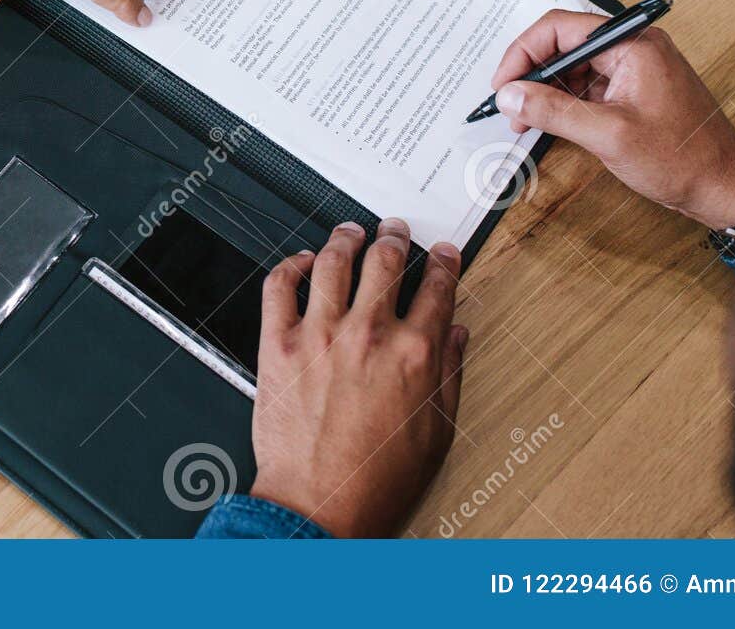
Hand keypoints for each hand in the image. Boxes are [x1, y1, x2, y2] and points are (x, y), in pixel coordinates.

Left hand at [250, 220, 467, 537]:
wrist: (320, 505)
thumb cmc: (376, 480)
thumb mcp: (436, 431)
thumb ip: (449, 374)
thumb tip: (456, 335)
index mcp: (413, 355)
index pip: (437, 289)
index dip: (444, 264)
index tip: (444, 253)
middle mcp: (368, 335)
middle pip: (386, 262)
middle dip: (395, 238)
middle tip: (395, 230)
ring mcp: (319, 335)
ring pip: (334, 262)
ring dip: (346, 239)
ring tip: (351, 231)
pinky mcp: (278, 345)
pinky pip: (280, 286)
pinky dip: (291, 265)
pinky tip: (301, 260)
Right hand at [490, 9, 734, 229]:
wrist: (724, 186)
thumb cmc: (681, 159)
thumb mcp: (608, 135)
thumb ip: (554, 111)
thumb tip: (509, 96)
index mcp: (633, 45)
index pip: (561, 28)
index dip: (523, 53)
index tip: (503, 84)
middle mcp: (633, 48)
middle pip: (564, 44)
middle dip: (531, 74)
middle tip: (508, 105)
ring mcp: (634, 69)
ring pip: (572, 66)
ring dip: (544, 90)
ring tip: (523, 120)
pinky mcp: (632, 90)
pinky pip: (587, 85)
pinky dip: (563, 102)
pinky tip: (547, 122)